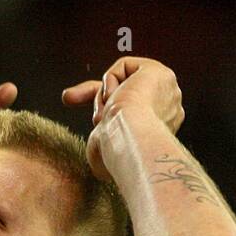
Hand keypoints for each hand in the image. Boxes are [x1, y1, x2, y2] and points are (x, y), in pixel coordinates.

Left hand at [61, 58, 184, 182]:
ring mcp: (168, 92)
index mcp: (158, 131)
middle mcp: (168, 112)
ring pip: (122, 81)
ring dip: (104, 95)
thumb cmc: (117, 158)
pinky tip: (117, 97)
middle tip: (67, 98)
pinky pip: (125, 66)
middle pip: (124, 92)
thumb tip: (99, 169)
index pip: (127, 110)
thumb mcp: (106, 153)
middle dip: (93, 93)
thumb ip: (106, 147)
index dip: (100, 105)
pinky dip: (111, 80)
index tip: (69, 100)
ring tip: (107, 113)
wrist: (130, 142)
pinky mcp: (161, 74)